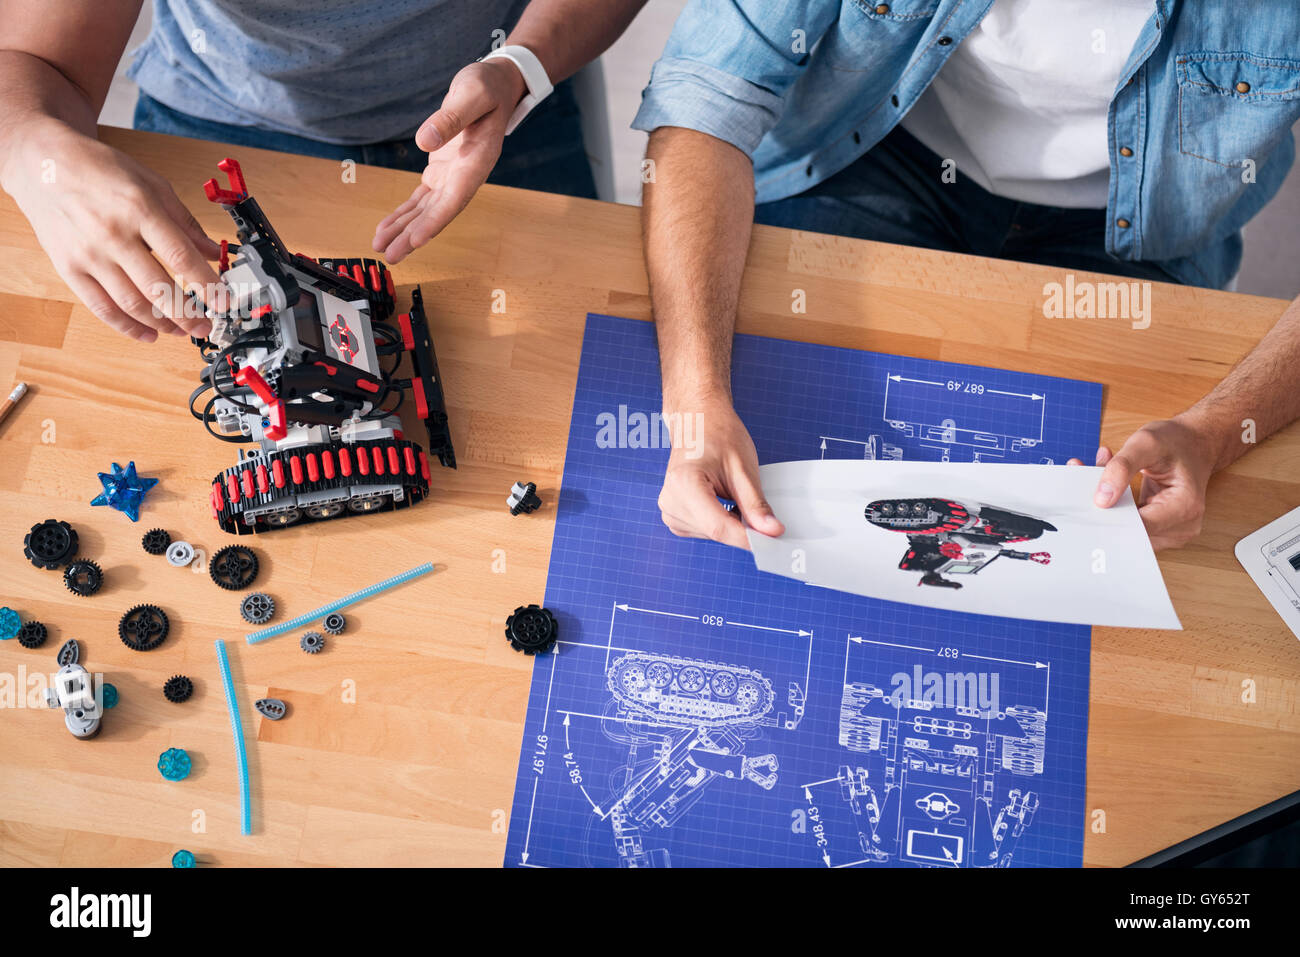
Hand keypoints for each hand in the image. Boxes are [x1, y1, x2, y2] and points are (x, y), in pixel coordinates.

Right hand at [1, 118, 221, 341]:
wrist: (44, 164)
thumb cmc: (100, 171)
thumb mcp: (152, 184)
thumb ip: (185, 222)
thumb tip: (213, 252)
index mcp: (140, 209)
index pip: (181, 257)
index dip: (207, 285)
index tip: (225, 302)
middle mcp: (113, 234)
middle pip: (158, 289)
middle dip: (188, 315)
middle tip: (206, 327)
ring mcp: (89, 255)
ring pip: (131, 304)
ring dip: (162, 324)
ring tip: (182, 331)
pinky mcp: (69, 268)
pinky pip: (101, 307)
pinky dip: (128, 327)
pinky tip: (148, 334)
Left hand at [373, 59, 525, 262]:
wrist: (497, 88)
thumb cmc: (487, 88)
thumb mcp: (472, 94)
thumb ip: (450, 117)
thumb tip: (424, 142)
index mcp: (477, 163)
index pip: (455, 199)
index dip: (435, 221)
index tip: (417, 240)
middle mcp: (465, 177)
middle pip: (438, 213)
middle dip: (413, 236)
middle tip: (391, 255)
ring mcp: (452, 177)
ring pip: (426, 210)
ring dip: (404, 229)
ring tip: (382, 246)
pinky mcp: (441, 172)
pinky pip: (420, 199)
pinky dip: (404, 213)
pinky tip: (388, 227)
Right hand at [657, 396, 784, 548]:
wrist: (698, 422)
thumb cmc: (716, 436)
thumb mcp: (742, 468)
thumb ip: (755, 504)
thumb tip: (771, 531)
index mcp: (684, 484)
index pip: (719, 527)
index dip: (748, 538)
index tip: (772, 541)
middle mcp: (671, 501)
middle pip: (715, 532)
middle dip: (742, 530)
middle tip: (760, 514)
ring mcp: (669, 511)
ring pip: (712, 535)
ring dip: (731, 524)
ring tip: (733, 495)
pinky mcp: (674, 517)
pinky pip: (705, 532)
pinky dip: (721, 522)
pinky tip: (723, 502)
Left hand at [1085, 416, 1217, 549]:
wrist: (1194, 443)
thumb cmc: (1176, 441)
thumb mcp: (1146, 443)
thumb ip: (1121, 469)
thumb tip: (1102, 500)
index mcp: (1185, 507)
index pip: (1139, 527)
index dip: (1110, 517)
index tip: (1085, 503)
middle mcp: (1182, 526)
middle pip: (1131, 532)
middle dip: (1105, 510)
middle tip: (1084, 482)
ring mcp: (1172, 532)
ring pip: (1126, 530)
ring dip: (1109, 508)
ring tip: (1099, 475)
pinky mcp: (1160, 530)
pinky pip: (1130, 526)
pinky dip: (1116, 508)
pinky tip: (1108, 486)